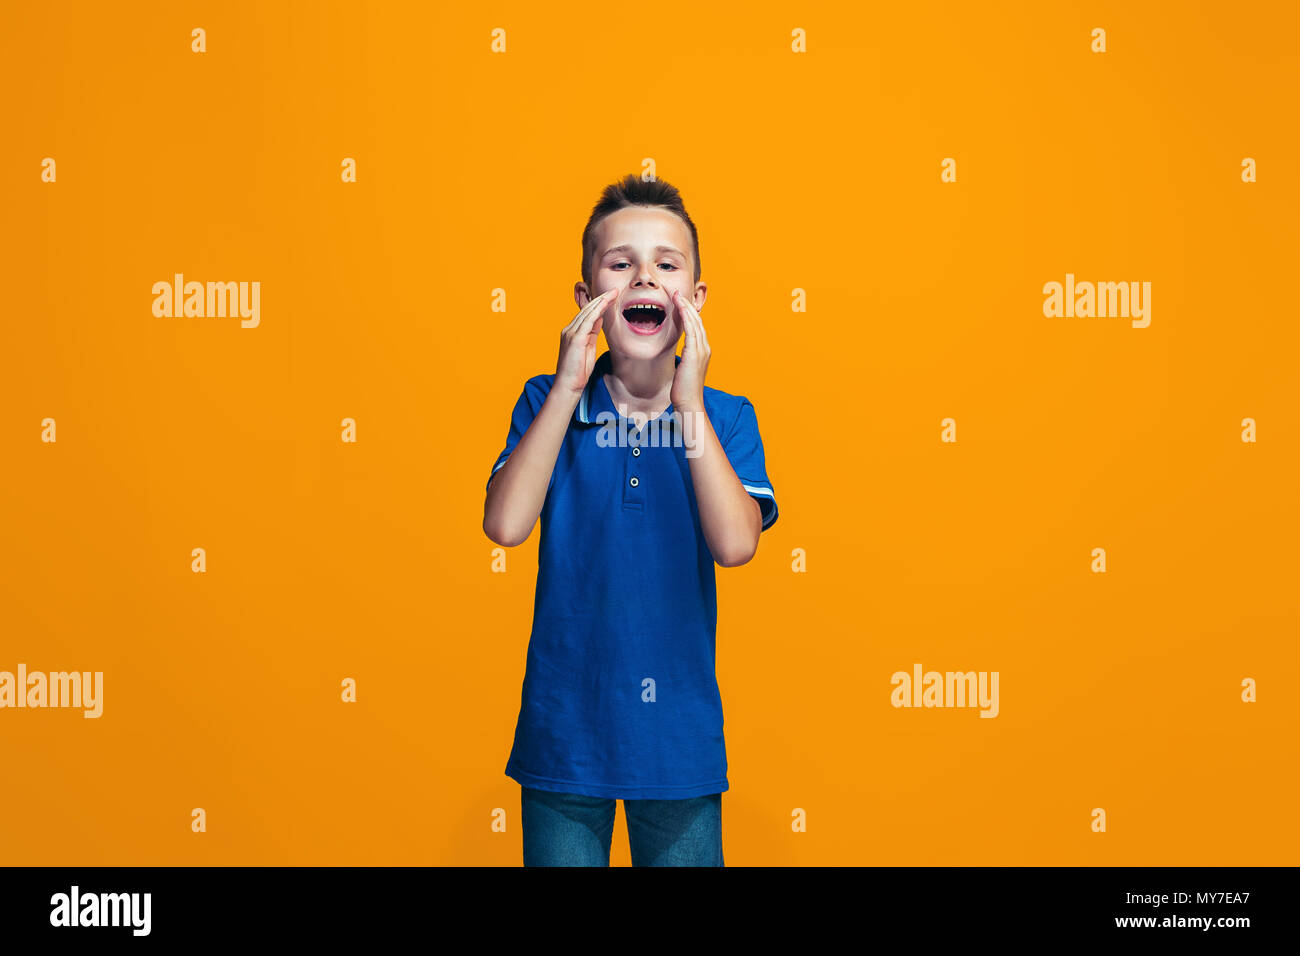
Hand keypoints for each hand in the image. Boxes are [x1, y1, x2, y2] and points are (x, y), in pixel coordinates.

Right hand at [555, 289, 616, 397]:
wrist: (568, 385)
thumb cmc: (578, 371)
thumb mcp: (588, 348)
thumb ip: (592, 333)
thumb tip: (599, 319)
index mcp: (572, 332)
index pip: (586, 313)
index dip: (599, 304)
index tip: (610, 297)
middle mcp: (569, 329)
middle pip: (586, 309)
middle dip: (601, 298)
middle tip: (614, 290)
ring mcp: (570, 333)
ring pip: (587, 312)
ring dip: (601, 301)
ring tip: (613, 293)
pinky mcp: (575, 338)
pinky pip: (587, 320)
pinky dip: (597, 310)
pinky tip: (605, 303)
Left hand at [669, 288, 708, 412]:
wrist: (689, 404)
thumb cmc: (684, 391)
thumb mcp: (684, 371)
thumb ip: (684, 360)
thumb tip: (680, 358)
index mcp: (703, 352)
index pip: (696, 327)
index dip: (688, 313)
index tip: (679, 303)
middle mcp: (705, 348)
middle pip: (697, 321)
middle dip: (687, 306)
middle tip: (677, 293)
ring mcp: (701, 350)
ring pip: (695, 322)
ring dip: (686, 307)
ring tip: (677, 296)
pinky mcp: (694, 353)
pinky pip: (691, 329)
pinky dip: (686, 317)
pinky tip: (680, 307)